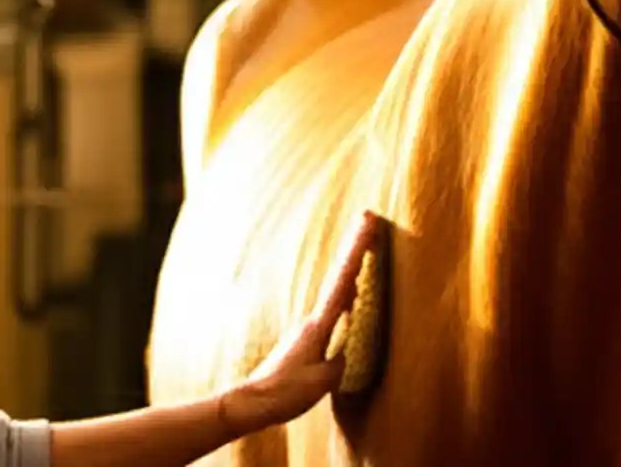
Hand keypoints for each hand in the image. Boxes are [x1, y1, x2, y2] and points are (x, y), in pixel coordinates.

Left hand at [219, 211, 387, 434]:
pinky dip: (346, 291)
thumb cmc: (285, 391)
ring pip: (336, 289)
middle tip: (368, 218)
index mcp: (319, 323)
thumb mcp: (323, 380)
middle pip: (340, 275)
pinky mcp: (307, 338)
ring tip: (365, 246)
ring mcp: (309, 327)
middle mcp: (313, 318)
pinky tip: (352, 293)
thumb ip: (341, 360)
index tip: (368, 221)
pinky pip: (333, 307)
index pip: (344, 279)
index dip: (357, 249)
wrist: (252, 403)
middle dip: (356, 247)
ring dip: (352, 266)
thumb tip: (350, 348)